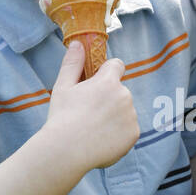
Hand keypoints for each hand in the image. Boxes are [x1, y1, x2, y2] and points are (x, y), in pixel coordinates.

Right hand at [46, 40, 139, 170]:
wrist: (67, 151)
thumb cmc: (62, 117)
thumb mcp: (63, 87)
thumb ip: (73, 63)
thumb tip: (77, 43)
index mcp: (108, 81)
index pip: (117, 65)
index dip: (107, 72)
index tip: (97, 83)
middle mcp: (124, 95)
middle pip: (119, 91)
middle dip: (108, 99)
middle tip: (88, 114)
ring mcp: (131, 116)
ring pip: (124, 111)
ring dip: (114, 117)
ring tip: (92, 130)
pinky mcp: (134, 134)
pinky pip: (128, 130)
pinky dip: (118, 134)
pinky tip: (101, 141)